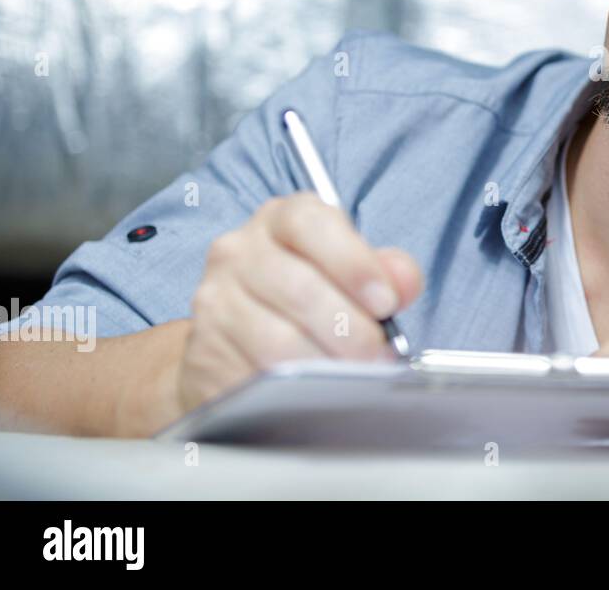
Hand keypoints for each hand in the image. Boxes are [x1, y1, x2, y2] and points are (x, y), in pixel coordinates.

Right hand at [176, 192, 422, 414]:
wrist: (235, 339)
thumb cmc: (302, 296)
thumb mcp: (348, 270)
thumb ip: (385, 270)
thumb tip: (403, 280)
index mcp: (281, 219)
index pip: (313, 224)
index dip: (355, 264)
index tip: (386, 301)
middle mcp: (239, 251)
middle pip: (299, 288)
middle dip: (351, 329)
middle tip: (378, 353)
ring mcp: (216, 301)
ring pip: (277, 340)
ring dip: (326, 364)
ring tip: (353, 375)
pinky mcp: (205, 351)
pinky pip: (254, 376)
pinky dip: (293, 390)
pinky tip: (315, 390)